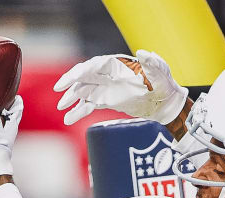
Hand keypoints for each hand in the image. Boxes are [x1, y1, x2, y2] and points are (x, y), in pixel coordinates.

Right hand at [54, 50, 188, 124]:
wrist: (166, 102)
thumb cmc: (164, 83)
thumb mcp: (161, 71)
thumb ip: (152, 62)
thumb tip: (143, 52)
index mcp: (118, 65)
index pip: (95, 66)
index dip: (81, 72)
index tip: (70, 79)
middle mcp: (109, 75)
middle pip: (85, 77)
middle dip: (71, 83)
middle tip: (59, 91)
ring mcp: (107, 88)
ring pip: (84, 92)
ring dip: (72, 99)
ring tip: (62, 109)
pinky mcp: (108, 100)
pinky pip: (89, 105)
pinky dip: (80, 111)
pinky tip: (69, 119)